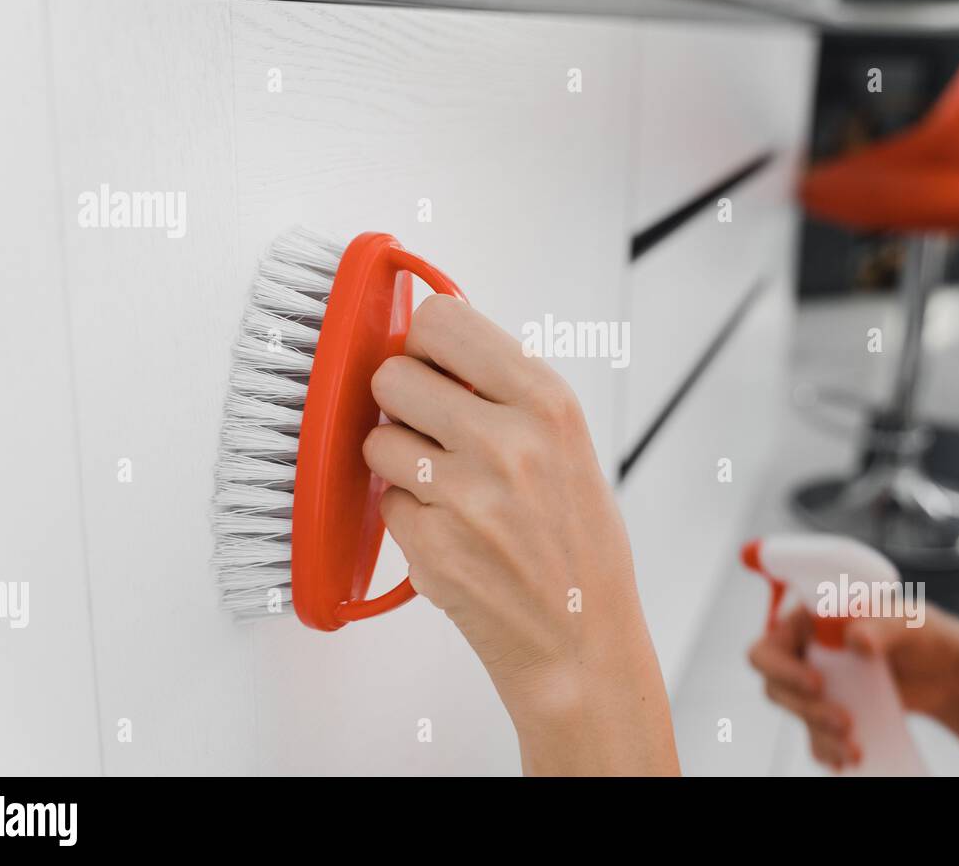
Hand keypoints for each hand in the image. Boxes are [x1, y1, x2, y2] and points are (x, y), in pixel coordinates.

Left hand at [363, 294, 676, 773]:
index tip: (429, 361)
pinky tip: (449, 531)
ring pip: (377, 440)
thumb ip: (502, 392)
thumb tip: (429, 348)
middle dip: (402, 401)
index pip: (442, 319)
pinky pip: (384, 501)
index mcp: (547, 402)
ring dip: (398, 461)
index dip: (424, 341)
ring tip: (445, 487)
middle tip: (429, 429)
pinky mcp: (430, 545)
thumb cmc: (578, 543)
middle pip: (392, 375)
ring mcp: (465, 495)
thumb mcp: (565, 443)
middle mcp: (507, 441)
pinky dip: (407, 515)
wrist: (581, 640)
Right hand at [748, 603, 958, 769]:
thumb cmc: (923, 634)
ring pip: (796, 715)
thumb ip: (883, 625)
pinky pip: (815, 736)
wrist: (946, 674)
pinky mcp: (830, 713)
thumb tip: (855, 638)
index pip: (771, 644)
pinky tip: (849, 759)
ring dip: (820, 734)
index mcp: (810, 621)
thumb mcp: (909, 623)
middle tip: (845, 723)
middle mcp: (805, 653)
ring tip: (855, 749)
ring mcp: (816, 686)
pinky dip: (829, 750)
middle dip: (805, 709)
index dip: (783, 668)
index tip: (818, 684)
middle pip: (776, 686)